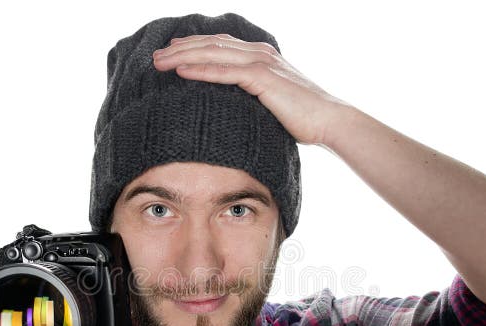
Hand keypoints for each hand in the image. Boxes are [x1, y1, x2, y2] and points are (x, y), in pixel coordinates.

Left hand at [153, 33, 350, 145]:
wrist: (329, 120)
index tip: (172, 49)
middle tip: (156, 56)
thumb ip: (255, 93)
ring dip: (183, 56)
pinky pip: (225, 72)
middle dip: (181, 48)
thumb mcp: (274, 99)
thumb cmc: (304, 116)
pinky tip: (181, 72)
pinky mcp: (262, 78)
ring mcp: (261, 63)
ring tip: (160, 62)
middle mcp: (259, 53)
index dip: (193, 44)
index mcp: (261, 55)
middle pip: (211, 45)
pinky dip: (201, 70)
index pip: (220, 44)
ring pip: (213, 54)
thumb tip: (237, 104)